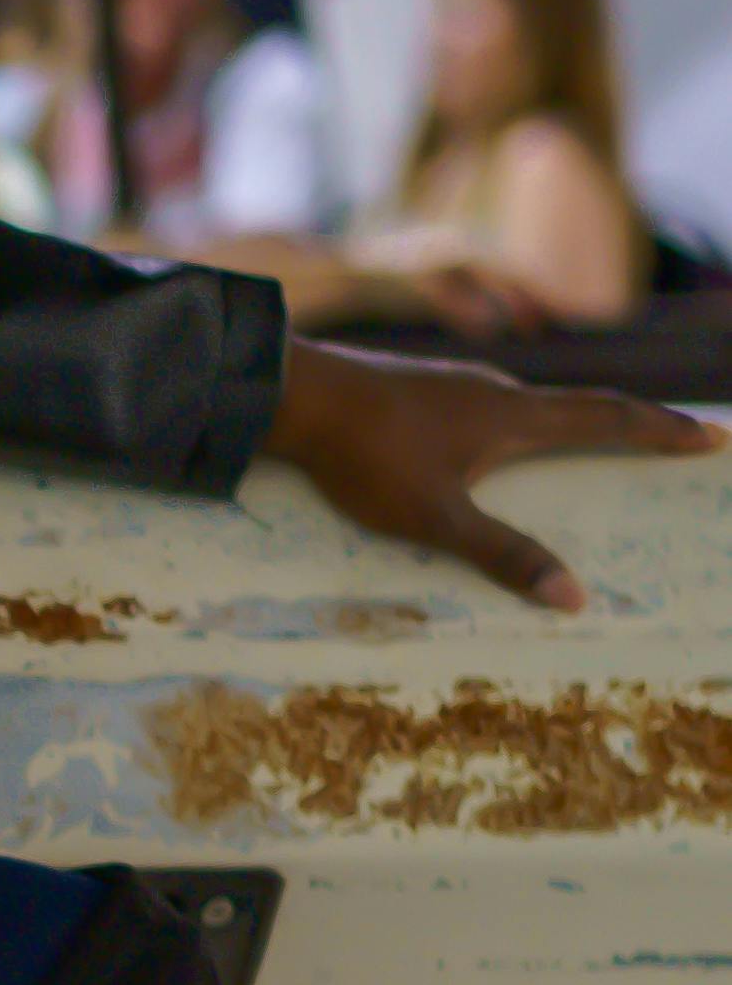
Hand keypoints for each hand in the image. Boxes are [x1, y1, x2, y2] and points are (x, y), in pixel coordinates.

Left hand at [267, 335, 724, 615]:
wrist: (294, 395)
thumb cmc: (366, 456)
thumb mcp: (436, 518)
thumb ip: (502, 556)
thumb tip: (572, 596)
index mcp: (516, 417)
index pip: (611, 420)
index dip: (665, 432)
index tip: (714, 439)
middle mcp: (498, 391)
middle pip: (583, 409)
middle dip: (633, 428)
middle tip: (673, 442)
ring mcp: (458, 387)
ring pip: (535, 409)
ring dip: (576, 428)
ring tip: (600, 451)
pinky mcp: (424, 393)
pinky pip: (495, 414)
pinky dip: (526, 433)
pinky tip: (503, 457)